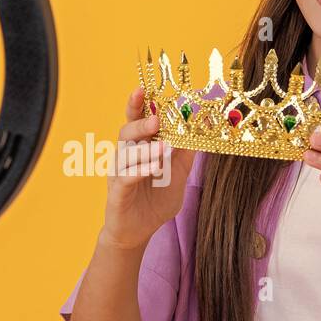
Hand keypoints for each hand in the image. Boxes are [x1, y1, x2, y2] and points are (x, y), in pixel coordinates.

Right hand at [100, 86, 197, 250]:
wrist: (139, 231)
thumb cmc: (155, 200)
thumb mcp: (178, 173)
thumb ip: (187, 152)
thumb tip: (203, 128)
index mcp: (139, 146)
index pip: (136, 120)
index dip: (137, 104)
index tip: (143, 88)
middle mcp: (125, 155)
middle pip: (127, 132)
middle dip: (141, 123)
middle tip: (157, 120)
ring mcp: (119, 173)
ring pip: (127, 154)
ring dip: (145, 149)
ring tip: (163, 147)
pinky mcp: (117, 192)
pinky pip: (126, 177)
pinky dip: (139, 171)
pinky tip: (153, 168)